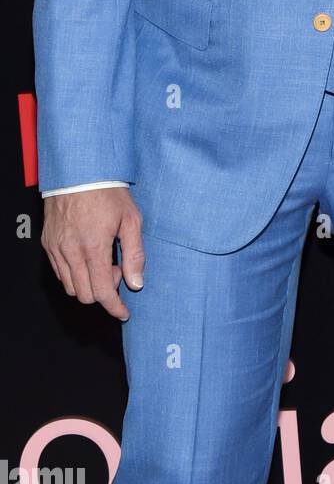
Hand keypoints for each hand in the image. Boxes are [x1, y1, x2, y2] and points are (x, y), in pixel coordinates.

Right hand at [41, 187, 144, 321]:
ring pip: (70, 286)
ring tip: (103, 261)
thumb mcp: (131, 219)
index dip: (114, 307)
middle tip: (118, 271)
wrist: (79, 170)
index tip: (123, 312)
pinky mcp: (48, 244)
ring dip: (88, 284)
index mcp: (94, 247)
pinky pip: (59, 272)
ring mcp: (56, 248)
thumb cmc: (108, 191)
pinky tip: (87, 258)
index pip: (102, 292)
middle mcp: (71, 251)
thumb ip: (134, 254)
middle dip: (104, 292)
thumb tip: (136, 283)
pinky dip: (74, 274)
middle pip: (85, 294)